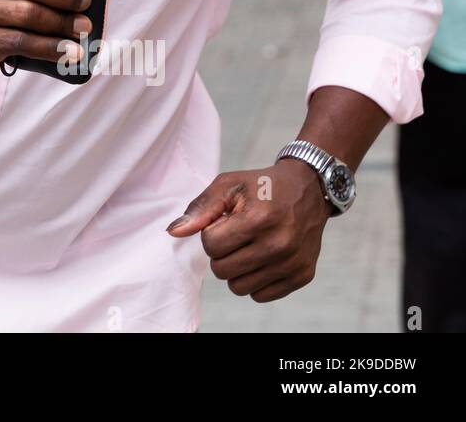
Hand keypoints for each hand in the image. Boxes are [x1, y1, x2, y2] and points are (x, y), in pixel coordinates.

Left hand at [167, 159, 330, 301]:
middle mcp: (279, 244)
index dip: (211, 234)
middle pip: (223, 270)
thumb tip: (174, 232)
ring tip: (247, 248)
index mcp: (258, 219)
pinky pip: (261, 296)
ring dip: (236, 270)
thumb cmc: (261, 186)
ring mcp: (293, 262)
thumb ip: (199, 209)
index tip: (223, 223)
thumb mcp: (228, 185)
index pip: (211, 246)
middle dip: (221, 253)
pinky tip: (261, 259)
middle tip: (234, 236)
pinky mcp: (302, 275)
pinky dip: (255, 281)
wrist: (308, 189)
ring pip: (239, 287)